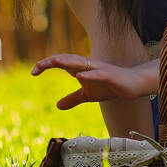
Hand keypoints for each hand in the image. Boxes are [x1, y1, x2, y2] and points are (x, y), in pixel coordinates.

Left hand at [31, 54, 151, 109]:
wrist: (134, 84)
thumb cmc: (111, 87)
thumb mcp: (88, 95)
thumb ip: (73, 99)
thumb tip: (57, 106)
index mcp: (81, 69)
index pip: (61, 63)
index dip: (46, 65)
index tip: (33, 72)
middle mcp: (89, 66)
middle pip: (67, 60)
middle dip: (51, 61)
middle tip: (36, 67)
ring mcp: (99, 69)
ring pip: (81, 63)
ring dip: (66, 62)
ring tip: (52, 61)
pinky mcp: (110, 76)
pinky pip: (98, 74)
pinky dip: (88, 74)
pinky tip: (79, 76)